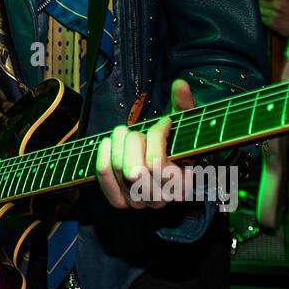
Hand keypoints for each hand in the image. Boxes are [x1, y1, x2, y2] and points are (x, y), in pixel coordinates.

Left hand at [96, 78, 195, 208]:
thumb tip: (179, 85)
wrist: (165, 166)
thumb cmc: (178, 144)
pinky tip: (107, 142)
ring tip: (123, 131)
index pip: (158, 165)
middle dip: (134, 141)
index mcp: (182, 186)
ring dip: (118, 144)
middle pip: (134, 171)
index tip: (164, 122)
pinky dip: (102, 157)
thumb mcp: (186, 125)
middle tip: (136, 129)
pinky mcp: (121, 201)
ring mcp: (139, 203)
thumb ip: (185, 105)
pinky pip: (104, 178)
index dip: (157, 136)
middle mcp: (160, 200)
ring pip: (119, 171)